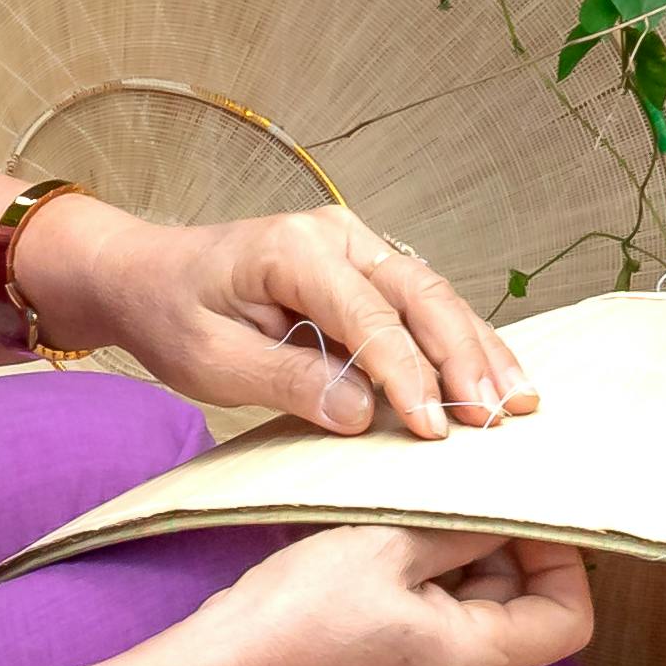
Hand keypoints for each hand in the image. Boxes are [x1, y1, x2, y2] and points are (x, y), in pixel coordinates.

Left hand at [45, 195, 531, 439]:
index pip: (368, 316)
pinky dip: (460, 343)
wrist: (146, 275)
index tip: (433, 429)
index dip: (406, 375)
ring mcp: (357, 246)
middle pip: (420, 296)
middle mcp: (337, 236)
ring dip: (479, 350)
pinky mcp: (366, 269)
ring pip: (434, 298)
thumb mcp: (210, 361)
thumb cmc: (172, 315)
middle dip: (464, 360)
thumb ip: (287, 381)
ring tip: (519, 402)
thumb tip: (363, 413)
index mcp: (294, 249)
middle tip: (496, 419)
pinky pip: (421, 306)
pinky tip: (496, 377)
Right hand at [180, 523, 594, 665]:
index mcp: (476, 661)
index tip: (528, 513)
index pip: (568, 618)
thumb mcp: (388, 546)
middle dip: (507, 552)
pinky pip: (437, 631)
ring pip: (477, 618)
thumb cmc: (297, 614)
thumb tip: (504, 511)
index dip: (562, 559)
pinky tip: (394, 546)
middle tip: (472, 495)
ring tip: (423, 515)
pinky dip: (431, 587)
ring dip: (463, 564)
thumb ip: (462, 530)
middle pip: (523, 614)